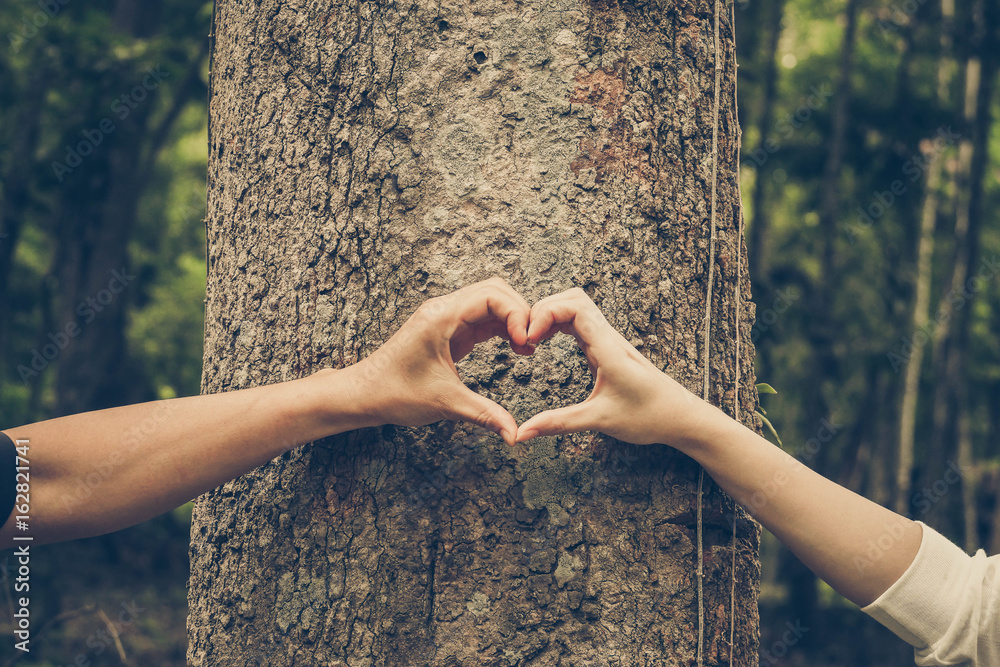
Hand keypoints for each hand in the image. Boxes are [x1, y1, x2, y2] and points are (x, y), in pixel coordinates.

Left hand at [350, 277, 532, 444]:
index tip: (527, 342)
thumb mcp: (445, 403)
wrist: (364, 394)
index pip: (492, 295)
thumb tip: (514, 435)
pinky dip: (502, 329)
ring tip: (527, 347)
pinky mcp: (448, 330)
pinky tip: (515, 348)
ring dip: (513, 320)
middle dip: (520, 313)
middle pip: (496, 291)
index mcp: (441, 316)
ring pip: (491, 302)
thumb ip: (484, 415)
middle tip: (532, 343)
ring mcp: (445, 318)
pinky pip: (482, 319)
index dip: (517, 314)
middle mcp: (444, 309)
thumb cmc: (393, 393)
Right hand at [515, 288, 713, 446]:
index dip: (546, 313)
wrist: (681, 417)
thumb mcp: (599, 421)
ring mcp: (609, 340)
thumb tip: (523, 433)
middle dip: (543, 309)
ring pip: (576, 306)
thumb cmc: (649, 416)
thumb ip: (559, 423)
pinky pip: (580, 323)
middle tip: (525, 337)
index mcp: (609, 348)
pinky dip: (558, 324)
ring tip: (531, 339)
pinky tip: (546, 341)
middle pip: (572, 298)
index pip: (575, 306)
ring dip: (550, 314)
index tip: (528, 338)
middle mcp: (609, 337)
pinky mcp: (608, 348)